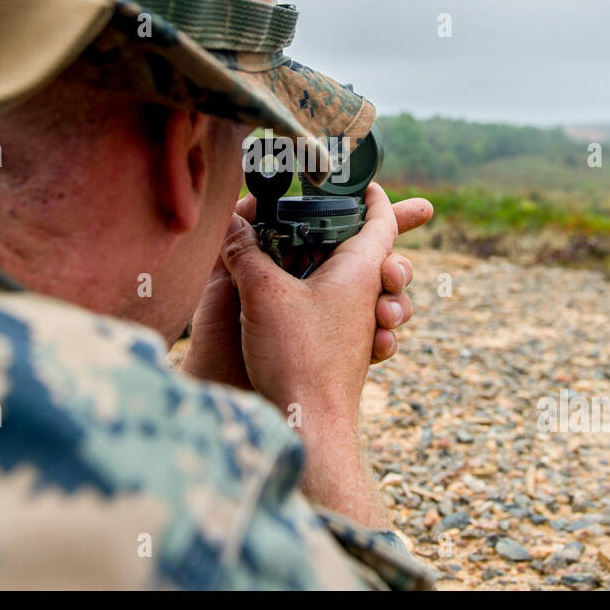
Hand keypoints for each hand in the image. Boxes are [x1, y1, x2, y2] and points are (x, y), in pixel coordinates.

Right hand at [181, 189, 431, 390]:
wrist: (309, 427)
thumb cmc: (297, 359)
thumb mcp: (263, 294)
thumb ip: (244, 252)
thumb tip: (228, 223)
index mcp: (360, 271)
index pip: (381, 220)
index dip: (373, 196)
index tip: (362, 183)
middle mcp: (366, 296)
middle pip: (378, 251)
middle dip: (361, 234)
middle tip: (337, 225)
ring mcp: (358, 325)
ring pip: (366, 286)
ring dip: (346, 271)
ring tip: (307, 269)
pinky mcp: (344, 350)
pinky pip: (352, 317)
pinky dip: (341, 304)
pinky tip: (308, 306)